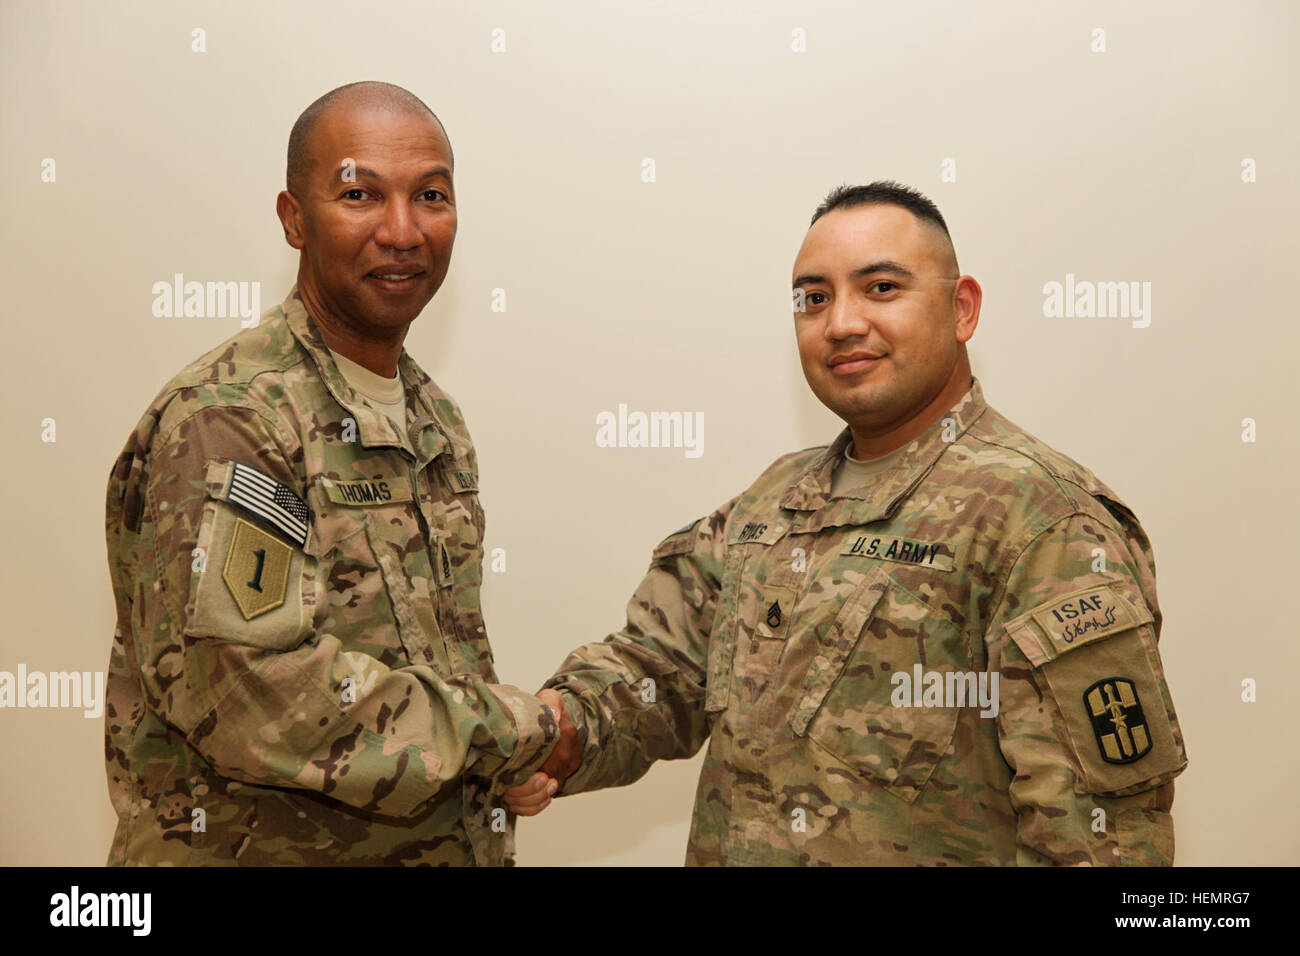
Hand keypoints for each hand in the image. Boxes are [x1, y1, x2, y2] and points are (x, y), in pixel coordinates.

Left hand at [505, 689, 580, 815]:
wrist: (556, 714)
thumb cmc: (548, 707)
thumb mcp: (550, 698)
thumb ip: (552, 703)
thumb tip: (554, 716)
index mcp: (564, 738)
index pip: (550, 767)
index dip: (529, 779)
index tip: (511, 779)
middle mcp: (566, 758)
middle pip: (547, 787)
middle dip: (524, 792)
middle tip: (505, 790)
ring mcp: (562, 771)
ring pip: (546, 797)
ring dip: (526, 801)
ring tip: (508, 797)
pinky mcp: (555, 779)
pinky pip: (545, 800)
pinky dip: (530, 807)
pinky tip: (515, 803)